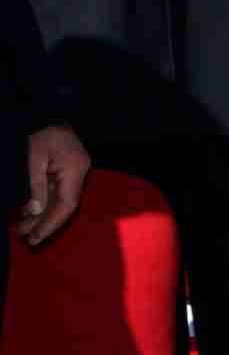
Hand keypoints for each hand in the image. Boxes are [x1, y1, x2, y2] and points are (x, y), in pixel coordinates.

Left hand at [20, 126, 87, 247]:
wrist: (51, 115)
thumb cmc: (42, 134)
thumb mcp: (33, 159)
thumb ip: (35, 186)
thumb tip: (34, 211)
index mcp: (74, 169)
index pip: (67, 204)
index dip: (51, 224)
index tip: (35, 237)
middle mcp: (79, 173)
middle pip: (65, 206)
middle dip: (46, 223)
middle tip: (27, 239)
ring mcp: (76, 173)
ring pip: (61, 201)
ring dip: (43, 216)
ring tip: (24, 229)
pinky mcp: (69, 172)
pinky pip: (58, 193)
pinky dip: (45, 205)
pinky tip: (30, 213)